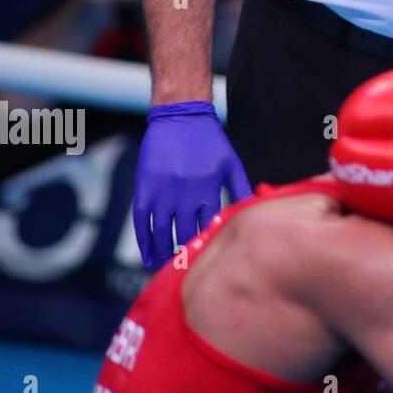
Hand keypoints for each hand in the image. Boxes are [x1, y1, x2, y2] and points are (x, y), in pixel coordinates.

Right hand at [132, 101, 251, 269]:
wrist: (180, 117)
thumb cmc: (210, 141)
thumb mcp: (231, 164)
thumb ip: (240, 190)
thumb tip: (251, 214)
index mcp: (209, 190)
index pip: (210, 228)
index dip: (209, 247)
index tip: (211, 265)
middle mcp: (185, 194)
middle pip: (185, 234)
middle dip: (187, 255)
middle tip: (189, 275)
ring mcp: (162, 192)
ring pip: (162, 233)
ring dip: (163, 254)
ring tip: (166, 270)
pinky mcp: (144, 189)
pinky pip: (142, 222)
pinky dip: (145, 241)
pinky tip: (148, 256)